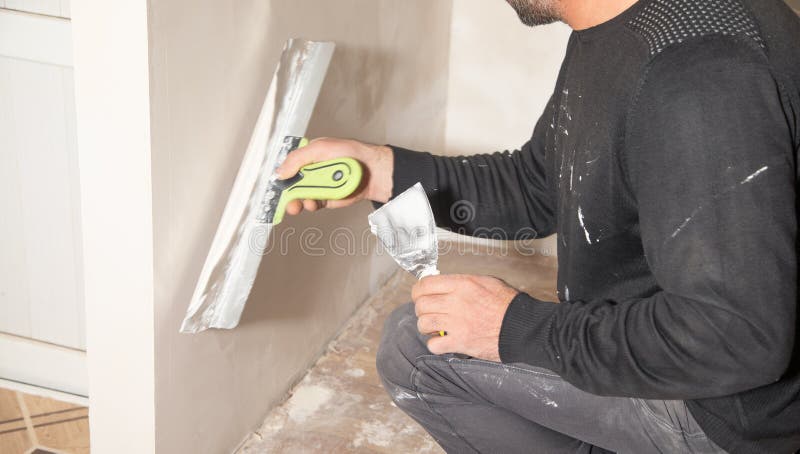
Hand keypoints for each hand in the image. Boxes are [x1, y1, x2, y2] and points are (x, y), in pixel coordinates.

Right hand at [275, 137, 392, 215]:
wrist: (372, 171)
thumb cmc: (351, 152)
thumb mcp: (320, 148)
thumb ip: (298, 159)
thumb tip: (280, 172)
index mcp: (306, 157)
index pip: (287, 166)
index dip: (279, 176)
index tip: (273, 185)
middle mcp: (310, 172)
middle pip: (290, 185)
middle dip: (285, 193)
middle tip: (282, 199)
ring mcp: (318, 186)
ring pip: (299, 197)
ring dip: (296, 202)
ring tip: (297, 204)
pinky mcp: (325, 199)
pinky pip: (312, 204)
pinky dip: (309, 206)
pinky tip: (311, 204)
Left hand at [412, 274, 518, 361]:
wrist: (522, 327)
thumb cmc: (508, 305)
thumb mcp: (486, 282)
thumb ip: (463, 282)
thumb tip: (446, 284)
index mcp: (462, 284)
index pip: (425, 284)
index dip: (418, 291)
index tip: (420, 295)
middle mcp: (456, 302)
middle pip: (421, 304)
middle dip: (421, 309)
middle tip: (429, 313)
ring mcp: (457, 323)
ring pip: (423, 323)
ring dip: (427, 327)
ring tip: (436, 328)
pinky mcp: (460, 342)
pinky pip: (433, 344)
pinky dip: (435, 344)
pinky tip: (443, 341)